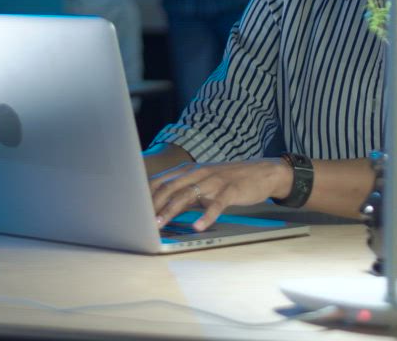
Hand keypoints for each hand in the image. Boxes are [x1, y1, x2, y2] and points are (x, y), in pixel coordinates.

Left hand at [149, 158, 291, 231]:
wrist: (262, 172)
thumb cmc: (229, 180)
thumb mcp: (203, 183)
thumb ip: (184, 193)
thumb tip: (162, 209)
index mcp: (189, 171)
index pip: (161, 182)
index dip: (146, 197)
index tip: (134, 211)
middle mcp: (198, 172)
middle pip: (169, 188)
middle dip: (153, 205)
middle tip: (141, 221)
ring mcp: (214, 180)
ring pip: (187, 194)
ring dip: (171, 209)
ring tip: (159, 224)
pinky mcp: (231, 190)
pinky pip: (217, 204)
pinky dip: (206, 215)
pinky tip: (198, 226)